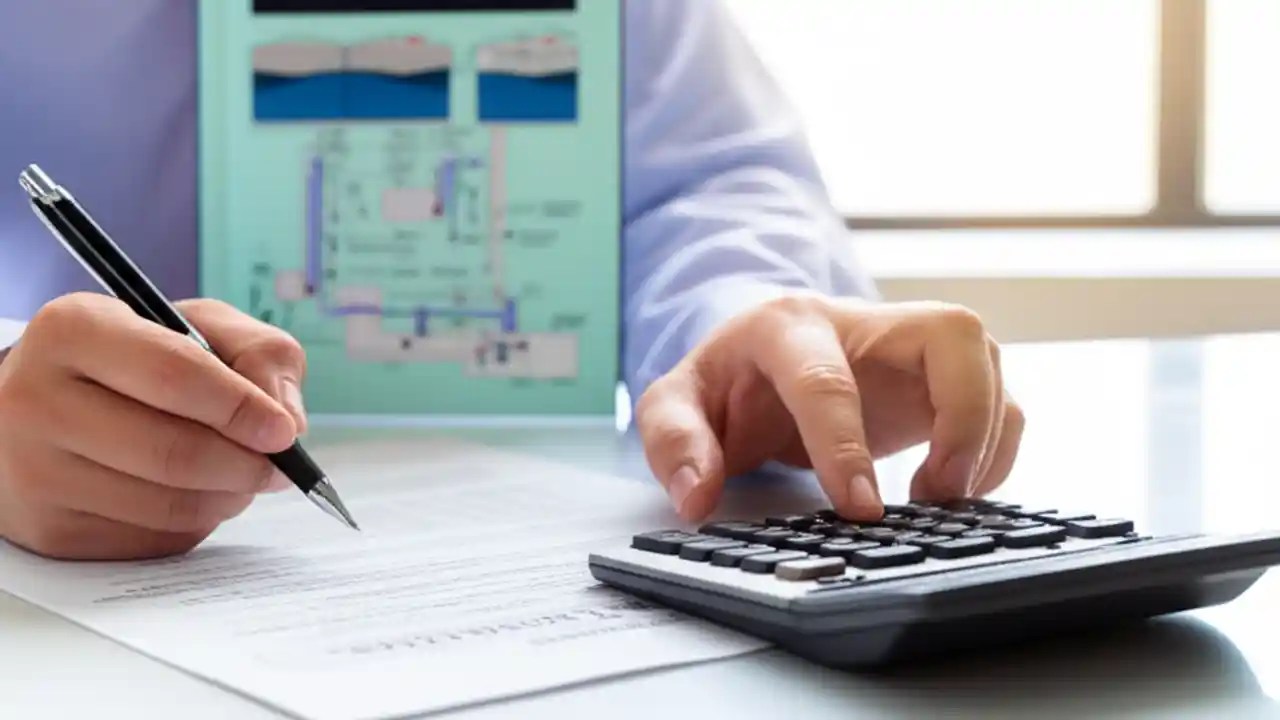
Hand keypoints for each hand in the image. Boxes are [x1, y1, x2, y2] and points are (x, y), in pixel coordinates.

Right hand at [0, 294, 307, 559]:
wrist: (50, 406)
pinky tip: (195, 495)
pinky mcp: (50, 530)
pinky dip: (195, 523)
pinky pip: (151, 540)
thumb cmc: (140, 360)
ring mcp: (34, 472)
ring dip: (227, 498)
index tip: (284, 432)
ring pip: (166, 505)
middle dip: (245, 465)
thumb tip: (288, 421)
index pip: (173, 375)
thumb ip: (259, 352)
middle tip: (278, 467)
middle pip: (172, 453)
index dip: (241, 408)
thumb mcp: (200, 327)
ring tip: (241, 477)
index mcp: (74, 330)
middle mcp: (36, 399)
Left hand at [635, 295, 1023, 521]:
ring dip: (984, 435)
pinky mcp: (939, 375)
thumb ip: (674, 443)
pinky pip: (1000, 396)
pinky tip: (955, 490)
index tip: (861, 512)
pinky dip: (996, 448)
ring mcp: (908, 343)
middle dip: (960, 416)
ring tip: (942, 499)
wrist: (753, 364)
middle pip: (949, 333)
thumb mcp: (674, 407)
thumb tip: (698, 495)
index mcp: (787, 326)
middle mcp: (861, 323)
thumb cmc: (723, 386)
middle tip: (935, 494)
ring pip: (987, 357)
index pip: (826, 380)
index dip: (845, 447)